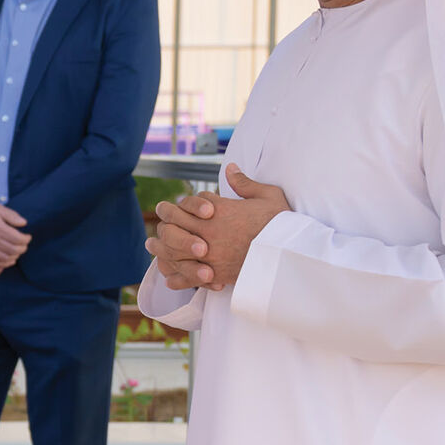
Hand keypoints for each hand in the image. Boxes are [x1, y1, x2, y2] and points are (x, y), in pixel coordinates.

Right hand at [0, 201, 29, 269]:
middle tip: (24, 244)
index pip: (18, 239)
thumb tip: (24, 223)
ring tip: (17, 251)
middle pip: (14, 250)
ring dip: (15, 256)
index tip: (27, 237)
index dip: (26, 239)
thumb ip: (11, 215)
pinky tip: (9, 259)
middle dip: (23, 248)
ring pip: (6, 258)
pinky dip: (5, 263)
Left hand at [147, 164, 290, 290]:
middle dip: (166, 223)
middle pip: (172, 225)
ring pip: (172, 250)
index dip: (183, 205)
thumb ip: (244, 183)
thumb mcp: (267, 196)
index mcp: (219, 211)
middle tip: (162, 224)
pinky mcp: (214, 275)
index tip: (181, 208)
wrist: (290, 256)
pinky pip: (184, 276)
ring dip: (161, 248)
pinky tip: (170, 274)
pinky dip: (175, 275)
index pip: (187, 204)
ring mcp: (209, 255)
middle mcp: (209, 232)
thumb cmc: (281, 225)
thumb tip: (230, 168)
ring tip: (154, 245)